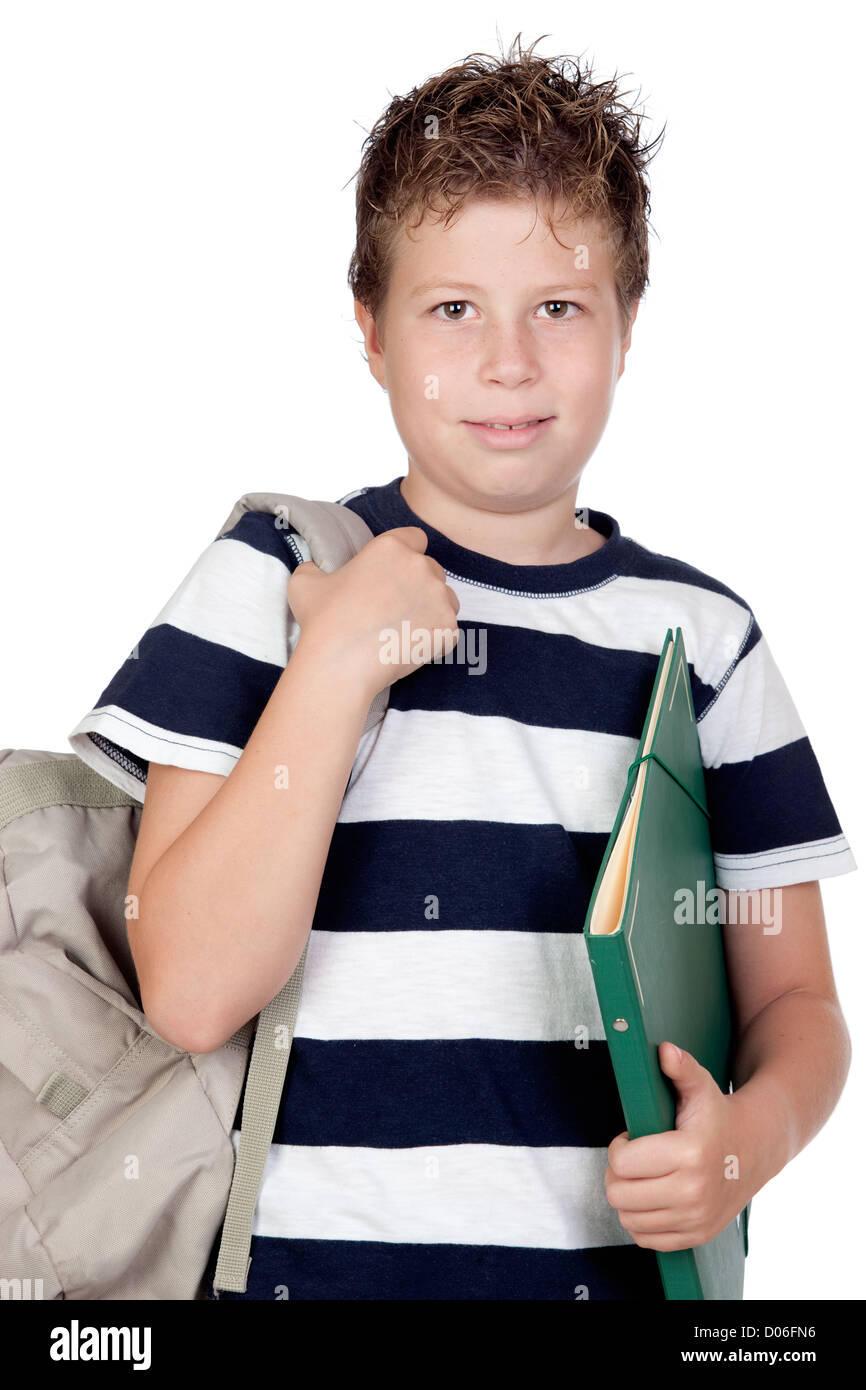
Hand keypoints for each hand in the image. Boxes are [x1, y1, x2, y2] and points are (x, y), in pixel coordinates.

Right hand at [285, 526, 460, 696]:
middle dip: (419, 585)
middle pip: (432, 569)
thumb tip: (315, 569)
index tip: (395, 574)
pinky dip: (435, 639)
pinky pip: (449, 629)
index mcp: (391, 547)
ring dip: (432, 610)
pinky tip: (410, 647)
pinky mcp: (448, 628)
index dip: (406, 554)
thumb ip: (314, 567)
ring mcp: (439, 597)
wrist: (341, 664)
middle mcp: (420, 566)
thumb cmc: (324, 622)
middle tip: (395, 608)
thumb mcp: (305, 582)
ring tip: (404, 629)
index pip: (415, 538)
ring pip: (446, 598)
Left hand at [604, 1042, 748, 1250]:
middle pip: (619, 1194)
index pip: (622, 1163)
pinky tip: (653, 1198)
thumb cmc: (718, 1115)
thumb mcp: (702, 1087)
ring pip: (628, 1219)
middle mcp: (694, 1192)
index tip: (632, 1137)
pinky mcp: (697, 1236)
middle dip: (618, 1173)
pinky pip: (646, 1239)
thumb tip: (665, 1050)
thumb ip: (681, 1069)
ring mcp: (697, 1219)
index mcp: (690, 1154)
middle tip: (634, 1159)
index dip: (619, 1147)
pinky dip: (641, 1221)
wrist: (757, 1149)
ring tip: (643, 1177)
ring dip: (628, 1198)